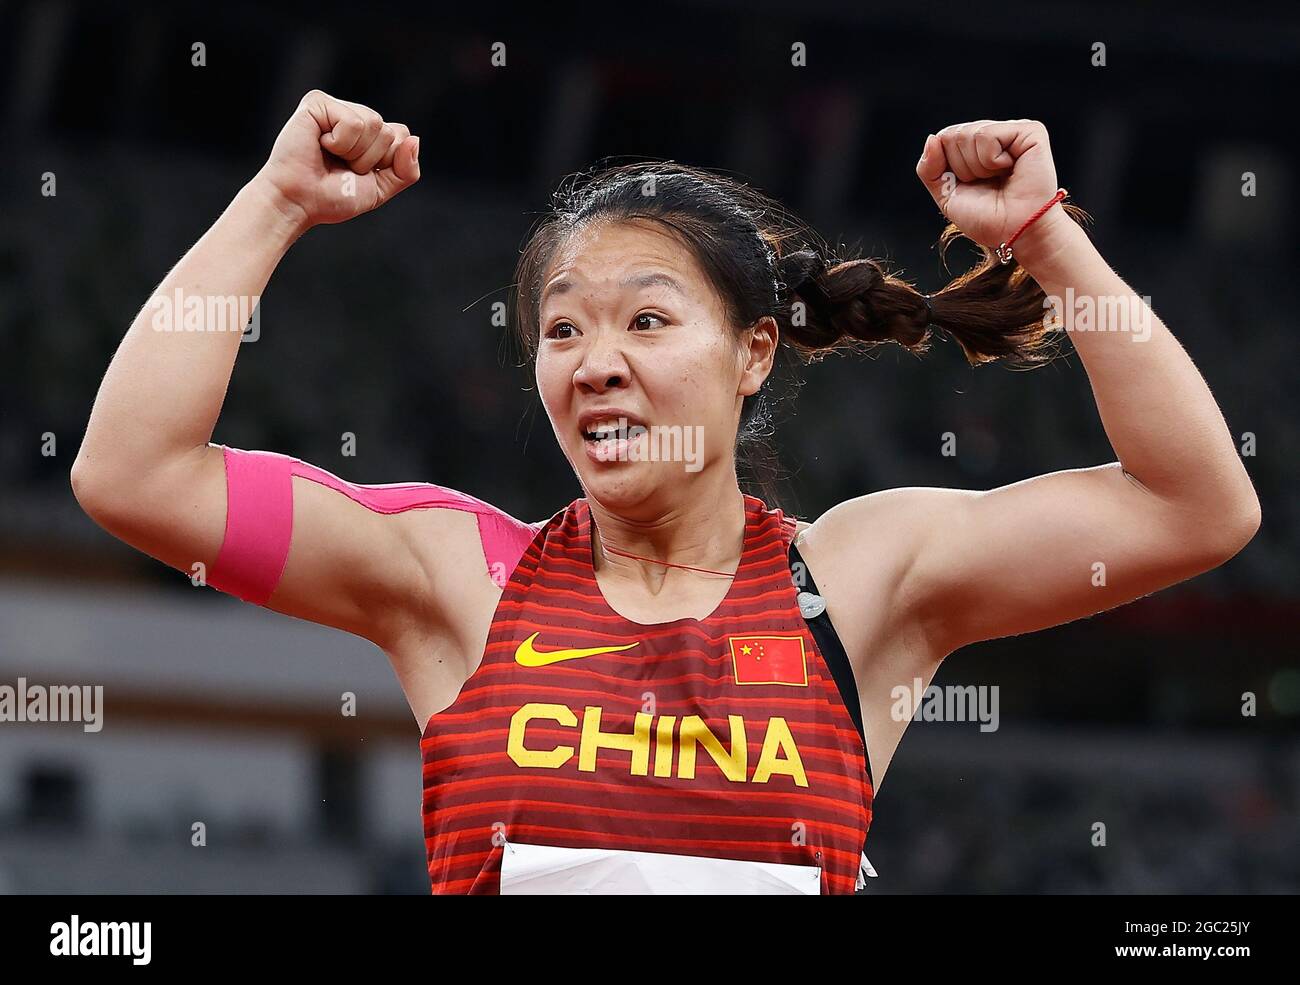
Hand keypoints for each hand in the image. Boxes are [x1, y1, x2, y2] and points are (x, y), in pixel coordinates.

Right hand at [253, 89, 420, 229]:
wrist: (299, 202)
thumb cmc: (333, 197)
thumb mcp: (381, 189)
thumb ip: (406, 170)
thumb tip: (415, 139)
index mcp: (368, 133)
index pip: (401, 135)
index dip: (386, 162)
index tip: (359, 173)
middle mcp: (352, 115)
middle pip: (389, 131)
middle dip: (369, 159)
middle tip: (341, 166)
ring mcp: (335, 106)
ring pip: (374, 124)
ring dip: (354, 153)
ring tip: (330, 156)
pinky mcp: (317, 102)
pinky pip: (353, 122)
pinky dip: (340, 143)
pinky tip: (320, 145)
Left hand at [915, 119, 1065, 252]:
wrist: (1014, 232)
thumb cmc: (987, 218)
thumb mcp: (946, 195)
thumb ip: (929, 168)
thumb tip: (932, 137)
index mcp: (976, 146)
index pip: (943, 138)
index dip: (948, 167)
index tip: (970, 185)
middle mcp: (995, 134)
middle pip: (953, 134)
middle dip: (963, 168)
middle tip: (987, 183)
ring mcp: (1013, 131)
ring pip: (969, 134)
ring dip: (977, 167)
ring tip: (999, 178)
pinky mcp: (1030, 131)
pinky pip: (987, 134)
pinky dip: (991, 160)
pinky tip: (1010, 169)